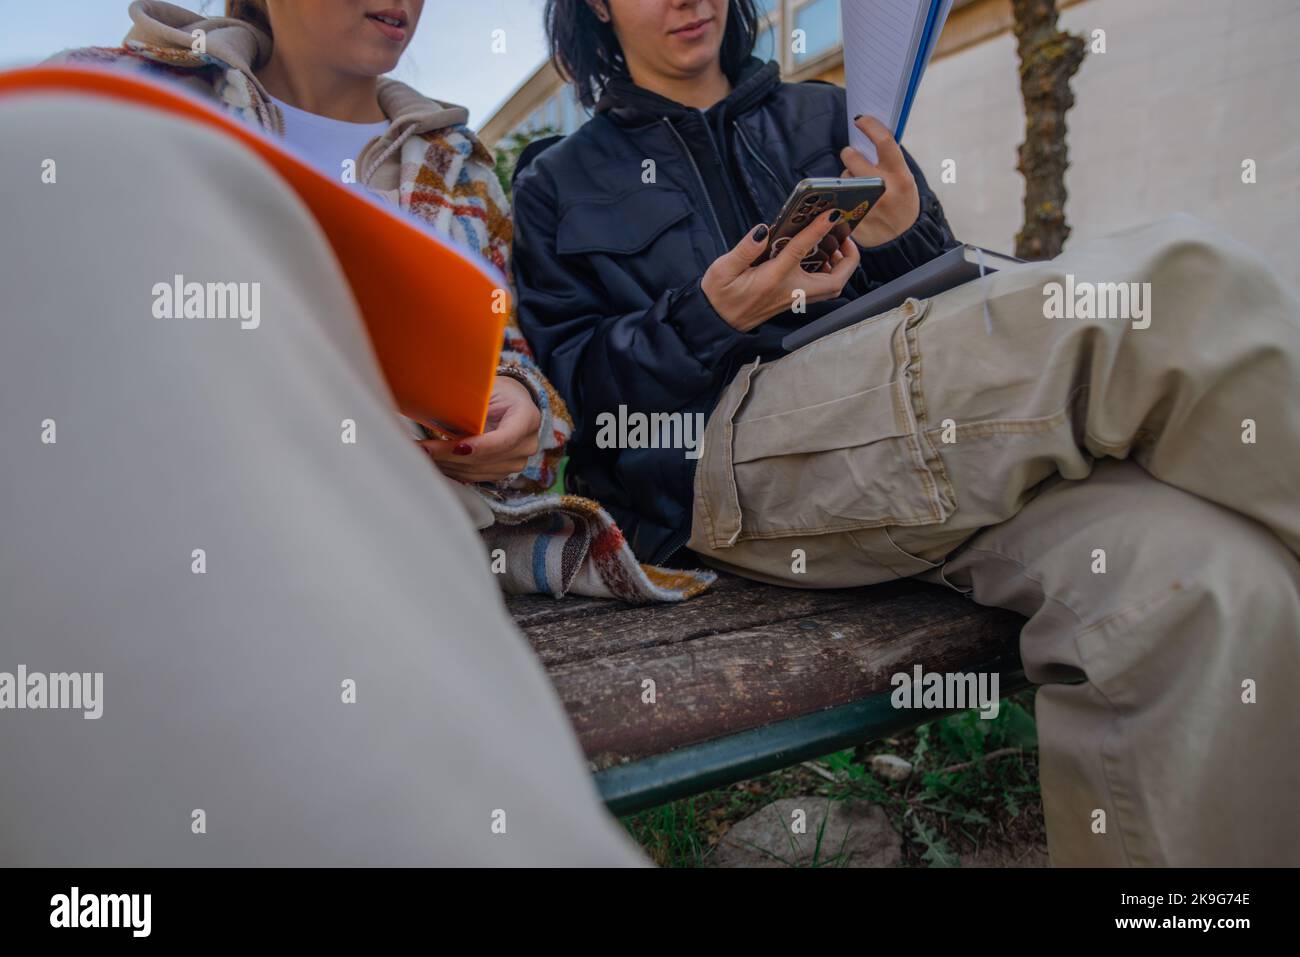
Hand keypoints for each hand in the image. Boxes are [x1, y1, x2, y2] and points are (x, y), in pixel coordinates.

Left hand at [419, 376, 540, 482]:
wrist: (512, 404)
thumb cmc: (498, 392)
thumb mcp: (488, 388)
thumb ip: (472, 400)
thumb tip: (439, 405)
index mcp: (527, 418)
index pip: (505, 439)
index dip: (481, 446)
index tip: (457, 446)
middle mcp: (526, 445)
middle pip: (486, 458)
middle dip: (451, 455)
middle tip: (424, 449)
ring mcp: (516, 462)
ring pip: (477, 470)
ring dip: (447, 464)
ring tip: (423, 454)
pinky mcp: (502, 472)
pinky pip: (474, 476)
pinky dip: (452, 469)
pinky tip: (434, 461)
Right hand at [700, 210, 860, 331]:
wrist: (717, 324)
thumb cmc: (719, 296)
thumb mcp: (722, 269)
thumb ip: (744, 249)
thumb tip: (763, 231)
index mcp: (772, 279)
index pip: (801, 250)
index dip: (819, 230)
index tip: (832, 214)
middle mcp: (789, 291)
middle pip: (834, 281)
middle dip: (848, 259)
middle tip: (845, 236)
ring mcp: (793, 298)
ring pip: (831, 288)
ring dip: (841, 267)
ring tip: (836, 245)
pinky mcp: (792, 301)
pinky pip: (821, 290)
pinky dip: (829, 273)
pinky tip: (820, 258)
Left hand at [840, 114, 920, 248]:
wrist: (903, 240)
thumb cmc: (902, 204)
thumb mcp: (904, 181)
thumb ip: (889, 162)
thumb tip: (868, 135)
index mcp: (900, 176)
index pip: (884, 141)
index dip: (870, 125)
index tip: (860, 119)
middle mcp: (884, 190)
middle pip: (853, 158)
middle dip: (849, 153)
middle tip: (850, 154)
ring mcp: (867, 206)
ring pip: (844, 178)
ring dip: (846, 178)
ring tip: (858, 186)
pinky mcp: (853, 219)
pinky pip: (838, 197)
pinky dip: (843, 197)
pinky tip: (852, 202)